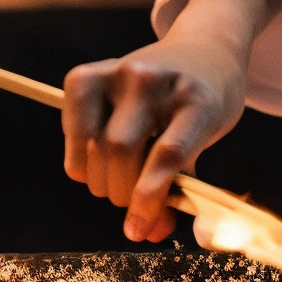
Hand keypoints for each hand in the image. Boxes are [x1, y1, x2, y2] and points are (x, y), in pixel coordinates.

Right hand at [62, 0, 271, 240]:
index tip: (140, 228)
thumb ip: (181, 186)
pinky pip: (71, 128)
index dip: (150, 197)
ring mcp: (120, 72)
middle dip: (121, 193)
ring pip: (94, 144)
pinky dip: (79, 158)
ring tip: (117, 183)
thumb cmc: (208, 102)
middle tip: (130, 204)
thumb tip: (148, 233)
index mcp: (197, 99)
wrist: (205, 48)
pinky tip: (97, 161)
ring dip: (99, 181)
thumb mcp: (210, 137)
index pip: (168, 153)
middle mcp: (155, 80)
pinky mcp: (89, 73)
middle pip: (121, 151)